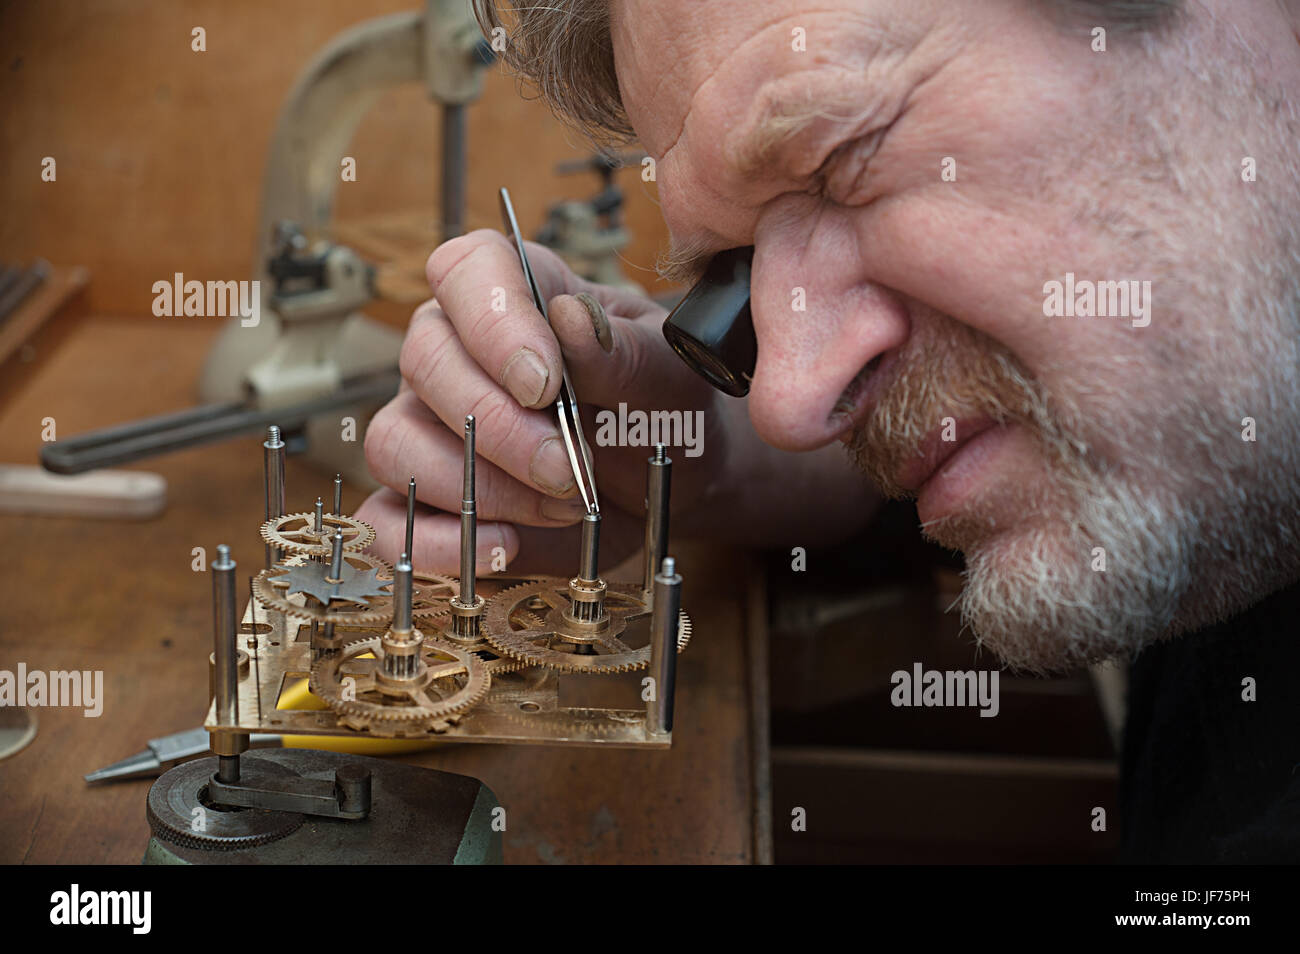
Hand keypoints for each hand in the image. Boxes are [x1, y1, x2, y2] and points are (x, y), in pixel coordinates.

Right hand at [357, 229, 721, 576]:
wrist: (674, 483)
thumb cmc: (663, 409)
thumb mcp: (666, 375)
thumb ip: (620, 352)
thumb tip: (570, 318)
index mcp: (518, 295)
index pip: (466, 271)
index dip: (493, 322)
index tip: (543, 382)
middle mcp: (458, 352)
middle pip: (424, 363)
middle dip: (499, 427)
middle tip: (568, 465)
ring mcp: (429, 426)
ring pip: (396, 443)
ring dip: (480, 486)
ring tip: (560, 502)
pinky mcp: (427, 500)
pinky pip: (384, 521)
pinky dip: (437, 541)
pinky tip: (504, 544)